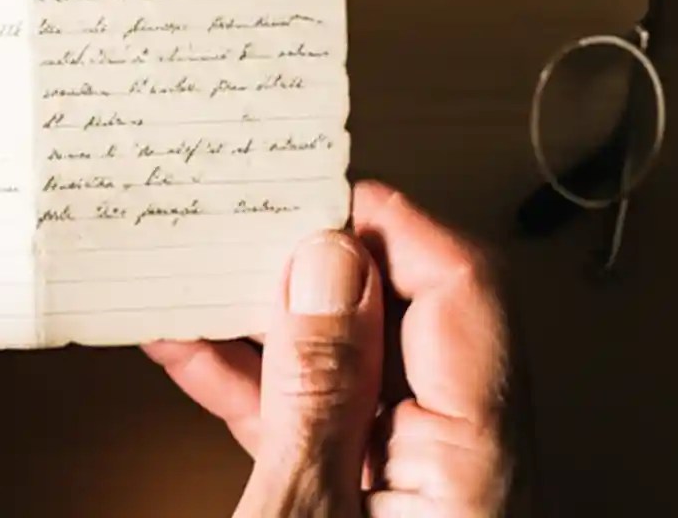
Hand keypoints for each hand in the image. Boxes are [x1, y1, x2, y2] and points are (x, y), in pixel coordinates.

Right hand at [144, 181, 509, 516]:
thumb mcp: (304, 509)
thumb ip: (321, 392)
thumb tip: (325, 269)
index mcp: (478, 460)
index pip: (461, 292)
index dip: (391, 225)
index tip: (316, 191)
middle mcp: (468, 461)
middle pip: (408, 319)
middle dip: (320, 267)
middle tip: (253, 228)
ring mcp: (422, 480)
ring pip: (356, 365)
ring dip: (275, 326)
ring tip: (202, 284)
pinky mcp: (374, 499)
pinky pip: (324, 418)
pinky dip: (262, 387)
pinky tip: (198, 354)